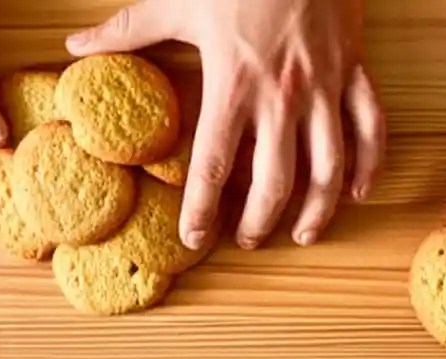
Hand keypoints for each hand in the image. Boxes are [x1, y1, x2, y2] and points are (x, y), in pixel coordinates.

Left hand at [67, 0, 385, 249]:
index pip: (214, 165)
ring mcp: (324, 85)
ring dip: (316, 209)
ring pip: (328, 166)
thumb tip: (75, 47)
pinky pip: (370, 127)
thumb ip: (126, 31)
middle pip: (275, 180)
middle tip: (247, 240)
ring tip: (301, 234)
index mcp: (234, 83)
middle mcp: (282, 95)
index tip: (195, 238)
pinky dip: (369, 163)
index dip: (203, 209)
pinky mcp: (354, 69)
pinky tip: (357, 191)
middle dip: (260, 221)